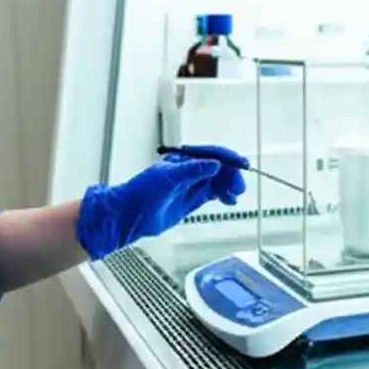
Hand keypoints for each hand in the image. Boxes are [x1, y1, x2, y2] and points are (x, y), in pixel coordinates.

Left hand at [76, 150, 246, 259]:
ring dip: (229, 185)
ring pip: (218, 181)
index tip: (240, 165)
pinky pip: (213, 193)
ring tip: (234, 195)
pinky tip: (230, 200)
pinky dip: (224, 195)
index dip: (227, 158)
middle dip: (231, 174)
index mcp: (183, 159)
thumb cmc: (140, 192)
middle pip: (218, 167)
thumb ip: (192, 171)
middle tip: (238, 186)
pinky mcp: (191, 200)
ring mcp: (191, 185)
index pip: (210, 154)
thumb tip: (214, 164)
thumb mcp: (167, 178)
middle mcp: (189, 170)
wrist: (128, 215)